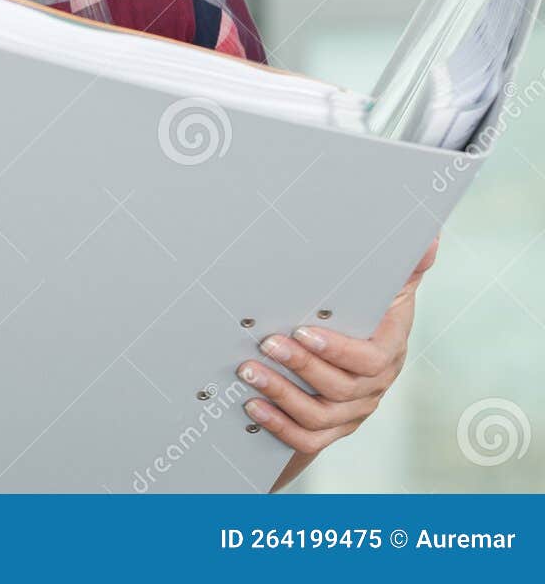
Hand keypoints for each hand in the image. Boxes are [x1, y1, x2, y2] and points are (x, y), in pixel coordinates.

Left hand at [238, 236, 438, 464]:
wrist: (351, 358)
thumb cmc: (366, 316)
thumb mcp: (388, 288)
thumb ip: (404, 265)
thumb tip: (428, 237)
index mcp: (388, 352)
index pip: (369, 359)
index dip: (337, 349)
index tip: (302, 330)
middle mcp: (373, 386)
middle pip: (341, 387)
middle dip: (300, 366)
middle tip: (266, 344)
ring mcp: (352, 412)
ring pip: (320, 416)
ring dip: (281, 394)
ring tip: (249, 373)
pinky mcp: (330, 430)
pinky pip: (308, 440)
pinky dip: (280, 426)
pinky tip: (254, 406)